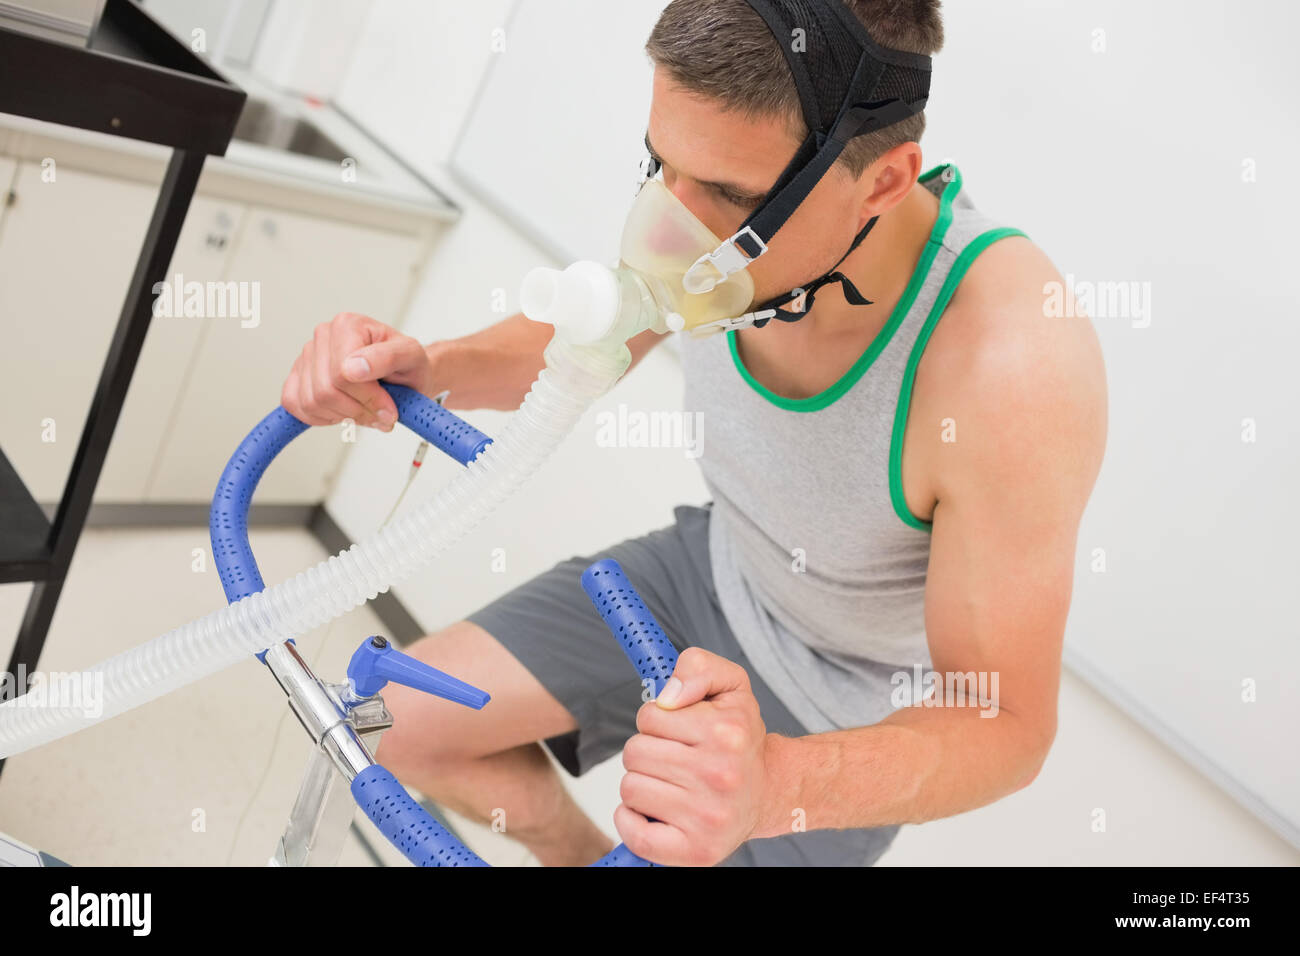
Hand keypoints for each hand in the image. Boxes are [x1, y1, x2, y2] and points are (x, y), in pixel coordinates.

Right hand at [281, 312, 438, 429]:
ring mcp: (307, 356)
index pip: (343, 375)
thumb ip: (388, 358)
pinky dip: (321, 417)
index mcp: (348, 325)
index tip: (389, 409)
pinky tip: (343, 410)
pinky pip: (295, 405)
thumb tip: (353, 368)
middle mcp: (323, 336)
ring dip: (342, 416)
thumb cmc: (408, 366)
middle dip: (357, 410)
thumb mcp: (411, 358)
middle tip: (380, 414)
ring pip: (310, 402)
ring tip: (364, 410)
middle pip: (325, 392)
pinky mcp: (298, 376)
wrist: (405, 376)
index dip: (368, 399)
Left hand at [614, 647, 779, 865]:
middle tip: (674, 758)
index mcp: (725, 733)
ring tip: (670, 784)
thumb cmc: (742, 739)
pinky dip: (632, 821)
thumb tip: (666, 697)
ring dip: (642, 784)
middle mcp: (718, 776)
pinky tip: (652, 810)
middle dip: (648, 751)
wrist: (769, 790)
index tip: (677, 730)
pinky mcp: (695, 851)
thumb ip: (698, 668)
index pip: (650, 715)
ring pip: (630, 788)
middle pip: (634, 752)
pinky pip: (635, 834)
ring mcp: (707, 818)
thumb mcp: (731, 686)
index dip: (658, 720)